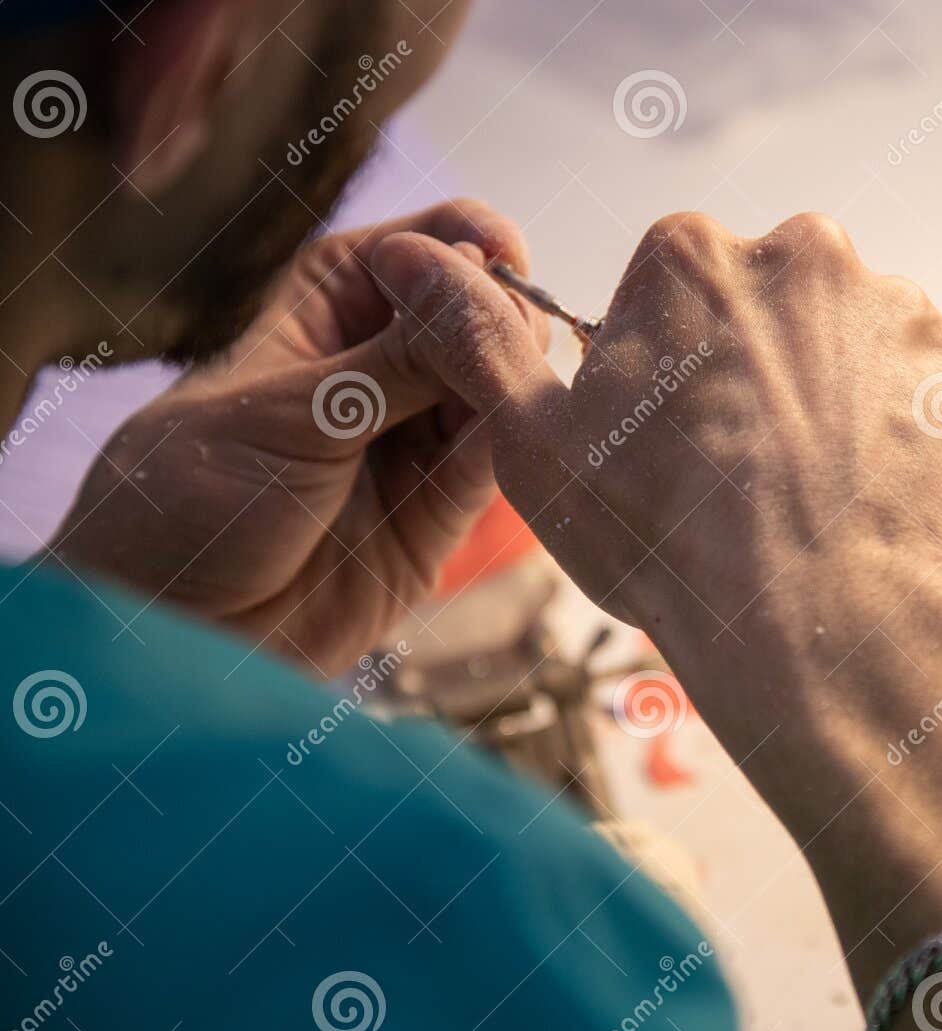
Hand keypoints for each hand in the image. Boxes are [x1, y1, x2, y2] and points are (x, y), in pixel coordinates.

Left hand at [53, 199, 544, 673]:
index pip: (415, 250)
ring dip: (514, 380)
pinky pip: (493, 467)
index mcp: (322, 314)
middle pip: (471, 317)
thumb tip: (478, 275)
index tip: (502, 251)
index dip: (465, 241)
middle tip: (507, 333)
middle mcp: (379, 372)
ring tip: (518, 382)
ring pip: (493, 389)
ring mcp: (413, 443)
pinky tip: (525, 431)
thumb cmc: (188, 503)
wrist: (172, 633)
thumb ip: (394, 360)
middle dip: (500, 315)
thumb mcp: (290, 415)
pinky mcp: (438, 516)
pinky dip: (518, 446)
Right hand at [370, 210, 941, 664]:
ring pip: (860, 354)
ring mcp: (904, 313)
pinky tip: (879, 509)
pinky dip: (914, 445)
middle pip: (778, 313)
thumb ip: (481, 343)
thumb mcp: (537, 450)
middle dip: (765, 380)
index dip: (675, 372)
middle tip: (750, 481)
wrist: (823, 632)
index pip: (681, 291)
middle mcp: (808, 259)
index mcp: (694, 260)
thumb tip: (423, 264)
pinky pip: (936, 399)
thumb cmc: (673, 550)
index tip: (681, 441)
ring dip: (843, 410)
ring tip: (819, 505)